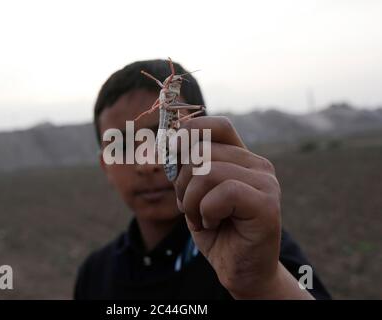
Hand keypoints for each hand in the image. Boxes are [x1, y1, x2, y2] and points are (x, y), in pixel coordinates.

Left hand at [174, 116, 312, 298]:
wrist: (240, 270)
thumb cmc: (216, 230)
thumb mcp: (192, 193)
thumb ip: (186, 167)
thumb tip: (169, 141)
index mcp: (241, 158)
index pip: (216, 126)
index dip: (189, 134)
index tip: (174, 159)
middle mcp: (257, 164)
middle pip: (201, 151)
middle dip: (182, 183)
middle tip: (190, 207)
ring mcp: (265, 182)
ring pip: (206, 171)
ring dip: (191, 201)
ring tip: (202, 218)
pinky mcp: (266, 203)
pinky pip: (222, 192)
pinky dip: (206, 212)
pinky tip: (213, 225)